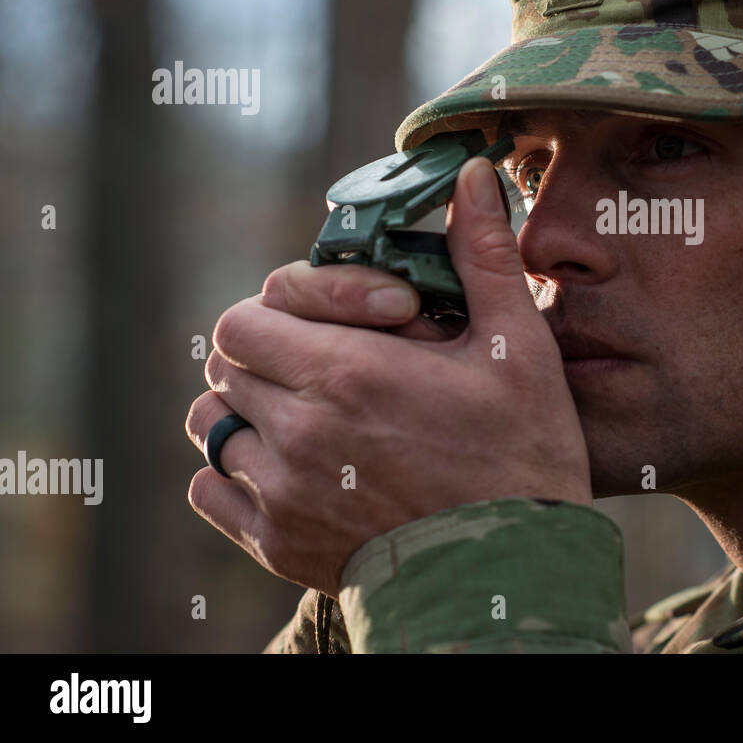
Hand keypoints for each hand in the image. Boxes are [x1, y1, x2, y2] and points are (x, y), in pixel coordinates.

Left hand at [185, 158, 591, 596]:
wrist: (517, 575)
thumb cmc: (525, 456)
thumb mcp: (518, 349)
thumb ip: (482, 256)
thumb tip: (469, 174)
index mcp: (350, 373)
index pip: (249, 316)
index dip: (290, 306)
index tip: (349, 322)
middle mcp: (300, 431)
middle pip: (227, 362)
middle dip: (271, 348)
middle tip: (329, 359)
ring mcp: (283, 493)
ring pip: (212, 423)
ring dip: (248, 405)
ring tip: (309, 410)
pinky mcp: (279, 543)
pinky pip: (210, 490)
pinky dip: (234, 471)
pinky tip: (293, 465)